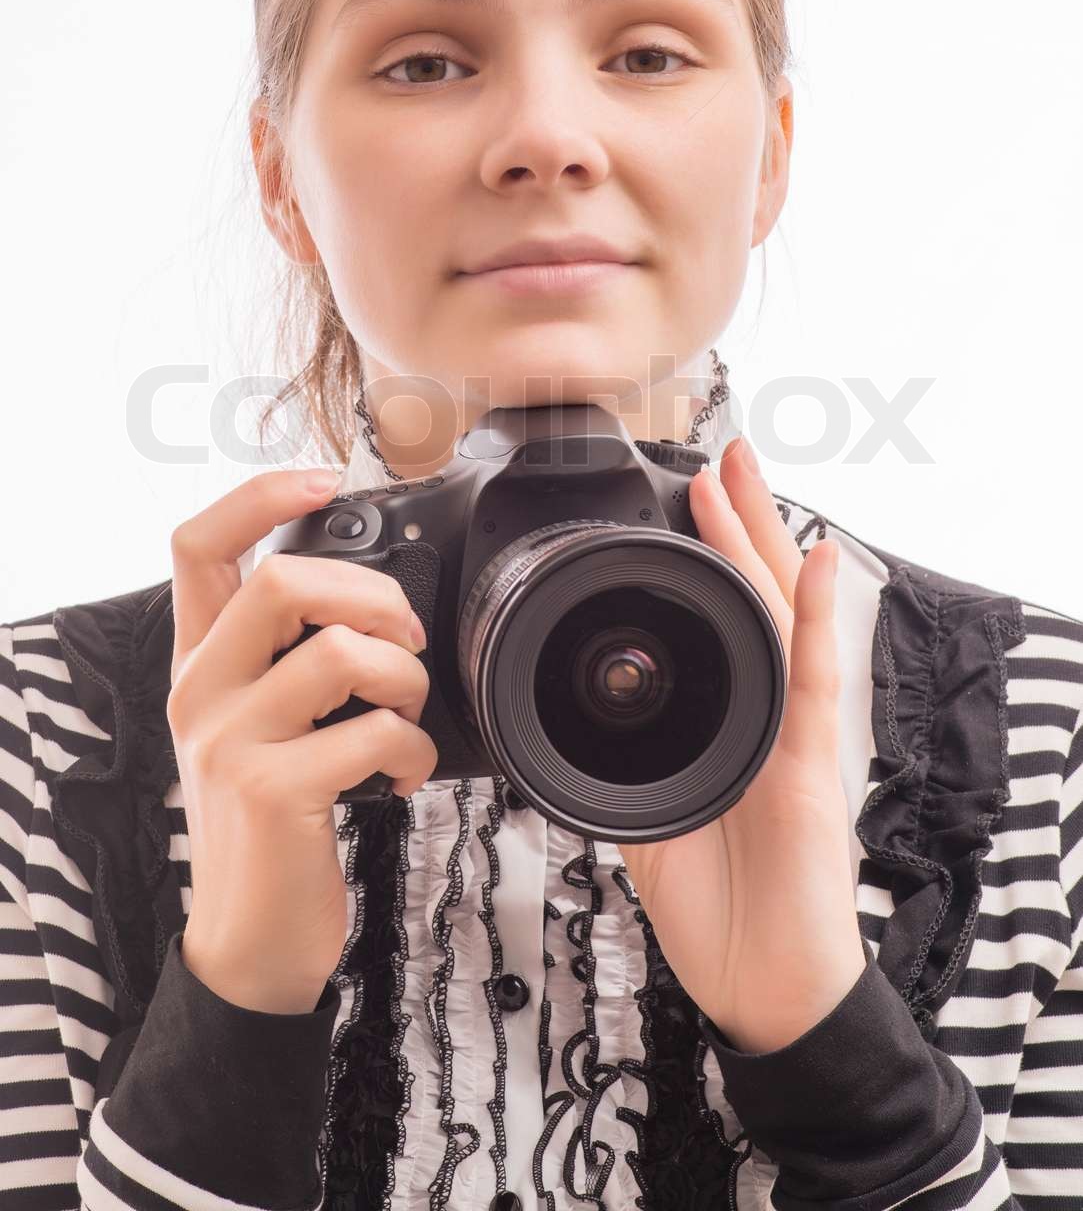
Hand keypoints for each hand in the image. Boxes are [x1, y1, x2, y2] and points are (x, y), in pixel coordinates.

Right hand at [167, 467, 435, 1012]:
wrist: (252, 942)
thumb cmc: (273, 825)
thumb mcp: (257, 729)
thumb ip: (285, 661)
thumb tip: (366, 601)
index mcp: (200, 663)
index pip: (199, 545)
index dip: (260, 496)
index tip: (324, 481)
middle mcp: (201, 692)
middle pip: (284, 582)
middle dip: (375, 596)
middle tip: (405, 639)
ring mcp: (229, 741)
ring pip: (339, 651)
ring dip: (404, 678)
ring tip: (407, 715)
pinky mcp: (270, 791)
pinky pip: (370, 732)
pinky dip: (412, 750)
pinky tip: (404, 775)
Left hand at [619, 437, 866, 1053]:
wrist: (763, 986)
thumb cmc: (719, 910)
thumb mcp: (652, 822)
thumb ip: (630, 772)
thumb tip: (581, 741)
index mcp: (728, 723)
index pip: (716, 623)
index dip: (705, 560)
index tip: (686, 498)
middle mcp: (765, 716)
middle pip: (750, 599)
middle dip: (734, 523)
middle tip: (719, 453)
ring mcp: (791, 735)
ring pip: (778, 618)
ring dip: (758, 543)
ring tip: (742, 475)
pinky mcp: (809, 767)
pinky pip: (814, 679)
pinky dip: (817, 617)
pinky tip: (814, 561)